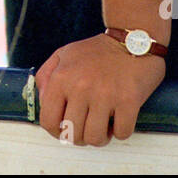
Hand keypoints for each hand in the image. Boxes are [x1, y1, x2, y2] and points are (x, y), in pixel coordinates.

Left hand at [36, 33, 166, 145]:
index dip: (57, 132)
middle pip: (72, 134)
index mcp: (62, 77)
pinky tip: (120, 117)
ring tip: (104, 124)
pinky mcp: (129, 100)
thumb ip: (46, 76)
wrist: (134, 39)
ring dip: (100, 137)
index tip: (66, 130)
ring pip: (95, 138)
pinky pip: (122, 133)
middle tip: (88, 127)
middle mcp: (81, 87)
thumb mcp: (64, 54)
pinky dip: (121, 131)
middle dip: (80, 137)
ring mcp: (105, 94)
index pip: (48, 121)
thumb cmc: (98, 51)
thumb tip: (43, 102)